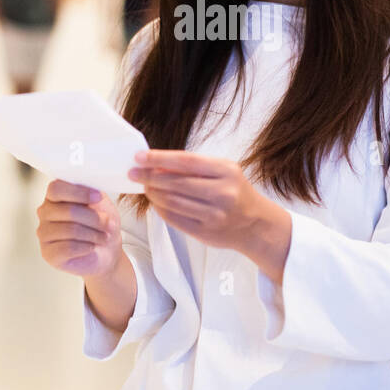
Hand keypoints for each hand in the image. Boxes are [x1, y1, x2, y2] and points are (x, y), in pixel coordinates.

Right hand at [35, 180, 122, 277]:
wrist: (105, 251)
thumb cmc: (100, 224)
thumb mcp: (101, 202)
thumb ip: (92, 190)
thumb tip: (92, 187)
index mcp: (54, 196)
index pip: (56, 188)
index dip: (79, 192)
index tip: (98, 197)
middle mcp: (45, 213)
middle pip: (68, 210)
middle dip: (94, 218)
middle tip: (109, 224)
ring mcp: (44, 233)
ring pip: (70, 230)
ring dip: (93, 234)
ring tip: (103, 237)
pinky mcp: (48, 253)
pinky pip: (68, 248)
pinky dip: (86, 247)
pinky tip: (91, 247)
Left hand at [127, 149, 292, 283]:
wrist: (255, 223)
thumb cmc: (235, 191)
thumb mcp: (223, 171)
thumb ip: (194, 167)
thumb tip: (158, 164)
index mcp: (227, 171)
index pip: (186, 162)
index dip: (159, 159)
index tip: (139, 157)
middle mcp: (223, 193)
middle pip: (176, 183)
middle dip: (150, 177)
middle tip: (134, 173)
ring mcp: (215, 215)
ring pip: (173, 202)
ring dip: (154, 194)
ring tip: (145, 187)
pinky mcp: (206, 232)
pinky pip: (176, 219)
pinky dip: (161, 210)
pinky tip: (156, 203)